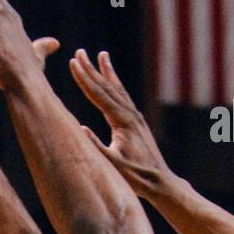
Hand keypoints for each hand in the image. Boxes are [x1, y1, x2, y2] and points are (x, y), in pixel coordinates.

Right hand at [70, 48, 175, 198]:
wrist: (160, 181)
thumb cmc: (136, 176)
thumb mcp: (114, 164)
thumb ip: (97, 146)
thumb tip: (81, 128)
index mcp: (123, 122)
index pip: (99, 95)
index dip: (85, 79)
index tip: (73, 63)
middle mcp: (130, 114)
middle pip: (107, 87)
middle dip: (92, 69)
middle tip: (80, 52)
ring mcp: (135, 117)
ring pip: (118, 89)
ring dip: (107, 72)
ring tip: (101, 55)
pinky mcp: (137, 122)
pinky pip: (124, 98)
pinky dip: (117, 86)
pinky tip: (113, 81)